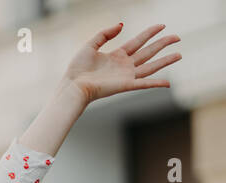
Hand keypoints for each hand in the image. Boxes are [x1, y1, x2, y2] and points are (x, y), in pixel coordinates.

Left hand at [64, 22, 180, 104]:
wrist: (73, 86)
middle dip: (163, 44)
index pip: (138, 41)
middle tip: (177, 37)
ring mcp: (126, 76)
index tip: (162, 25)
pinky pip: (144, 84)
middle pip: (148, 52)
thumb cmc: (77, 68)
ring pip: (151, 66)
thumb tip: (122, 25)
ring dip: (166, 61)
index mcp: (116, 55)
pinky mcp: (125, 85)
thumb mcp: (90, 45)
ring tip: (180, 54)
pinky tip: (168, 83)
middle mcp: (124, 65)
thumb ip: (105, 33)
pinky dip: (156, 83)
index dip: (150, 33)